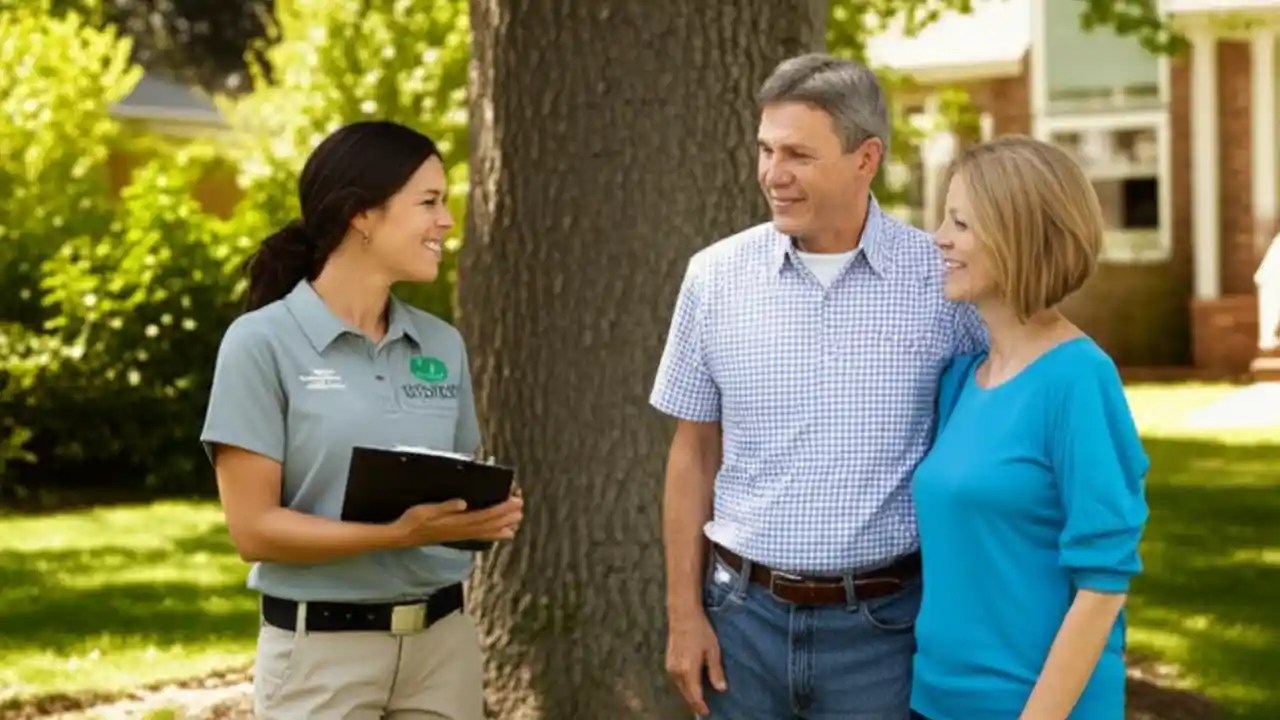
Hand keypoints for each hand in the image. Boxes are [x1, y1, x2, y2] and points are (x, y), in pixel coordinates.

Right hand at [392, 495, 523, 546]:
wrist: (404, 536)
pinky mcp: (458, 536)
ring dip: (504, 525)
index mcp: (457, 522)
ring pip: (487, 531)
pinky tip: (504, 533)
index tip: (514, 501)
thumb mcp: (427, 509)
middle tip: (521, 506)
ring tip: (518, 519)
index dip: (501, 509)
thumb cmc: (414, 520)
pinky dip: (494, 534)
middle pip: (490, 523)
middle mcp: (463, 530)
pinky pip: (481, 536)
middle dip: (507, 515)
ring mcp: (461, 535)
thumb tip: (463, 502)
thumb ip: (446, 507)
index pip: (485, 515)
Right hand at [665, 610, 725, 716]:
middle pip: (686, 694)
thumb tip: (721, 689)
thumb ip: (716, 671)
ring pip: (680, 688)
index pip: (695, 695)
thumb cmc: (701, 631)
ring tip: (699, 700)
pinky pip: (676, 681)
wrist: (683, 616)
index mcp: (688, 670)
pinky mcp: (668, 663)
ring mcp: (670, 668)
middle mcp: (677, 672)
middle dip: (694, 703)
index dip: (701, 706)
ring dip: (689, 695)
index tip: (707, 713)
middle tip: (704, 710)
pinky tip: (691, 686)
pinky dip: (684, 686)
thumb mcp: (713, 650)